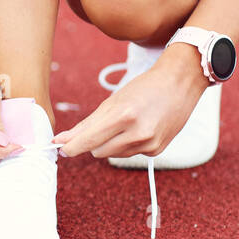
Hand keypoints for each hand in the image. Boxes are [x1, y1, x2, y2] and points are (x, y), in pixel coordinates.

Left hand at [54, 45, 208, 158]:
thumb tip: (62, 140)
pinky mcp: (157, 150)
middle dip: (92, 142)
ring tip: (125, 123)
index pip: (88, 141)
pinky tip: (138, 128)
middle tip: (101, 125)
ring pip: (112, 154)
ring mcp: (149, 144)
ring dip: (110, 143)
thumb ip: (86, 124)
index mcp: (124, 116)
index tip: (58, 147)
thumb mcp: (112, 101)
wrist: (180, 84)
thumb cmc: (143, 88)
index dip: (70, 147)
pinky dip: (127, 144)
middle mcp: (138, 133)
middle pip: (98, 151)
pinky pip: (129, 154)